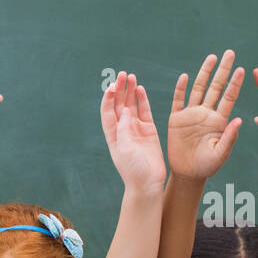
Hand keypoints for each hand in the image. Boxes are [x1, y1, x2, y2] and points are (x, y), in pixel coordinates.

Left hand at [101, 71, 164, 191]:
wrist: (148, 183)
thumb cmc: (133, 170)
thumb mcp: (124, 149)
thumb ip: (124, 129)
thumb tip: (125, 111)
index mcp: (112, 135)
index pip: (108, 112)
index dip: (109, 98)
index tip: (112, 87)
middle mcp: (123, 130)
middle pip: (119, 105)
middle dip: (119, 90)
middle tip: (121, 75)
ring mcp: (136, 129)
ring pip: (132, 105)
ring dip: (130, 91)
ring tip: (131, 77)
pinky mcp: (149, 130)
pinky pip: (145, 111)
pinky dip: (142, 100)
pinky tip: (140, 89)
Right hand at [167, 51, 243, 179]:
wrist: (187, 173)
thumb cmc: (207, 166)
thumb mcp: (221, 154)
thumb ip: (229, 137)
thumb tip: (239, 120)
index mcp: (219, 121)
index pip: (228, 97)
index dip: (234, 83)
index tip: (241, 69)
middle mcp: (206, 114)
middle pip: (215, 87)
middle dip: (223, 70)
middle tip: (230, 53)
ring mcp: (191, 115)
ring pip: (198, 89)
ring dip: (205, 73)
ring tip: (212, 57)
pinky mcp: (176, 120)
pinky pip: (178, 101)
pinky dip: (180, 89)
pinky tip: (184, 76)